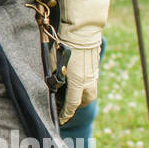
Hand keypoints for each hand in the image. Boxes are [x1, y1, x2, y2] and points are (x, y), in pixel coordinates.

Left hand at [56, 0, 109, 124]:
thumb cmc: (64, 44)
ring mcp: (94, 73)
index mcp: (77, 82)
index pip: (72, 105)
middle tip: (64, 106)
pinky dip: (84, 84)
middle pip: (84, 100)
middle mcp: (88, 80)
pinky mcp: (95, 66)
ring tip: (70, 93)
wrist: (82, 28)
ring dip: (81, 95)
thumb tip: (53, 86)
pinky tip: (75, 79)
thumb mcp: (53, 63)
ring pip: (89, 91)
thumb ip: (54, 77)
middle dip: (74, 105)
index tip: (60, 120)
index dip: (65, 114)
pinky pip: (91, 81)